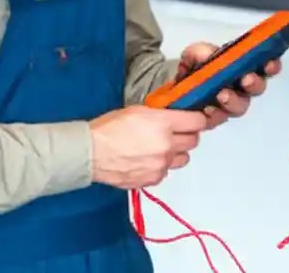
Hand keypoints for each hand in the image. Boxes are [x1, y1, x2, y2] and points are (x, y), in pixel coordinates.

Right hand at [90, 106, 208, 188]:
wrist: (91, 153)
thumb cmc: (109, 129)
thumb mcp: (138, 110)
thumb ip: (161, 114)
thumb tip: (176, 115)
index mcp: (164, 123)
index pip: (197, 121)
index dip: (197, 119)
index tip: (195, 120)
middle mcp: (167, 145)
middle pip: (193, 141)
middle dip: (187, 135)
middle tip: (176, 132)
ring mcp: (161, 164)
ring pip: (184, 158)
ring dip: (177, 153)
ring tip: (161, 148)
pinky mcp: (153, 179)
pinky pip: (167, 172)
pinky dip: (161, 166)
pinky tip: (147, 160)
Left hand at [178, 42, 282, 129]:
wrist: (173, 89)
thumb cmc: (192, 69)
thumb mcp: (194, 54)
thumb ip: (201, 51)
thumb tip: (209, 54)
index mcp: (244, 67)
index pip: (265, 66)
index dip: (271, 65)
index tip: (269, 63)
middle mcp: (242, 87)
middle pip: (257, 88)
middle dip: (254, 83)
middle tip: (246, 79)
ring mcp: (230, 105)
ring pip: (240, 106)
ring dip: (234, 100)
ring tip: (222, 95)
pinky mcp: (215, 119)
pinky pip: (218, 119)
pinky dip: (214, 113)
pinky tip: (207, 109)